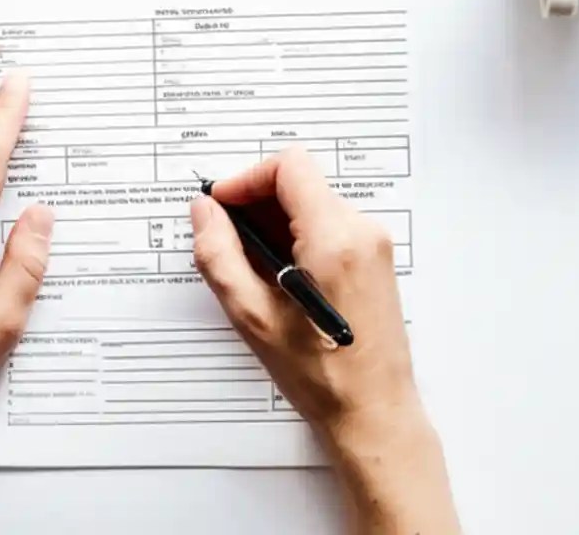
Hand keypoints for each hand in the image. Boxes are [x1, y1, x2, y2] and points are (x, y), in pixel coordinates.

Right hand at [191, 147, 458, 533]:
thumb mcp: (253, 316)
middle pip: (299, 183)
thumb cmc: (323, 376)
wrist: (374, 411)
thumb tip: (204, 212)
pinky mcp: (375, 259)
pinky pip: (328, 227)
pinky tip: (279, 279)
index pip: (288, 167)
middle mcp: (362, 232)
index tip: (221, 205)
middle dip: (256, 204)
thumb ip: (220, 255)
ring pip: (311, 204)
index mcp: (335, 238)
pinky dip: (297, 238)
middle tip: (227, 241)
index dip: (246, 180)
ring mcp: (373, 245)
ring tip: (253, 271)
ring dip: (275, 224)